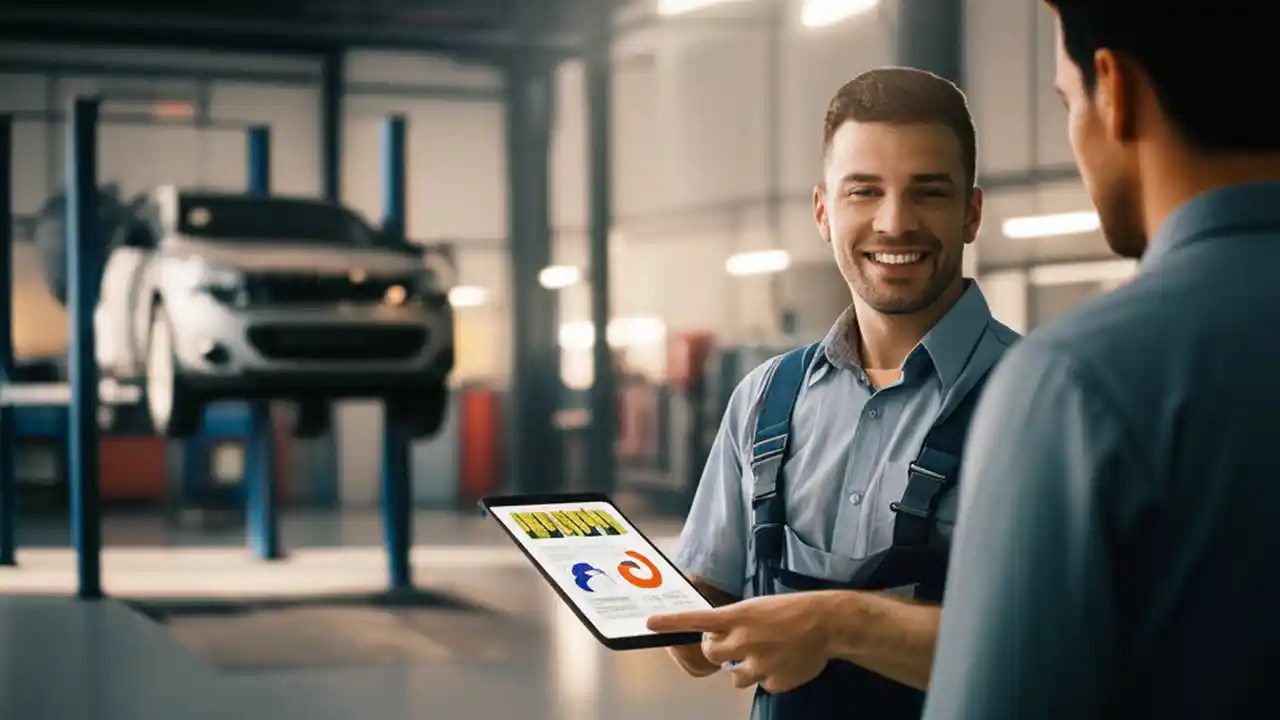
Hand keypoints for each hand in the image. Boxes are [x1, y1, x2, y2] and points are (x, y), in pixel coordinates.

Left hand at [647, 593, 832, 693]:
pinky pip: (761, 684)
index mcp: (739, 616)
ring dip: (746, 668)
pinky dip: (769, 676)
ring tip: (768, 652)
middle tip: (737, 644)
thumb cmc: (792, 611)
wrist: (827, 624)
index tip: (650, 624)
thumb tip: (719, 641)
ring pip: (736, 677)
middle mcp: (744, 640)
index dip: (671, 623)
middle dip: (719, 651)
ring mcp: (758, 663)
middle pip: (712, 655)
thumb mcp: (758, 608)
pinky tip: (784, 661)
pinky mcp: (773, 681)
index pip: (697, 620)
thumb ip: (735, 624)